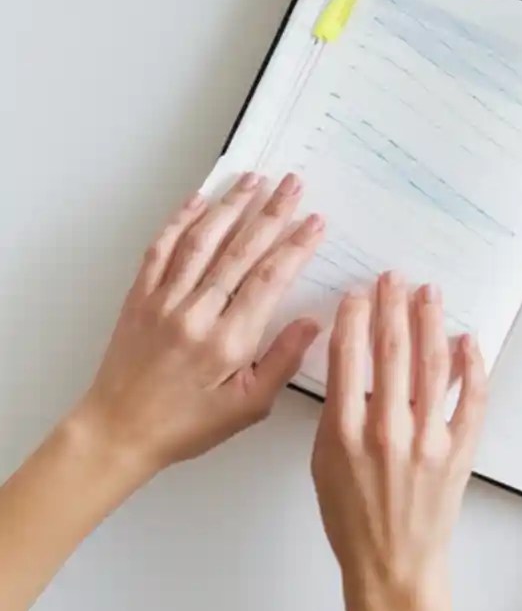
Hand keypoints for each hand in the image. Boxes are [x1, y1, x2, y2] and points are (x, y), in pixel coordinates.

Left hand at [76, 172, 325, 473]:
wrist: (118, 431)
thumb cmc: (185, 425)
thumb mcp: (248, 407)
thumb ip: (282, 362)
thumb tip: (312, 323)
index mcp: (228, 342)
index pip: (269, 280)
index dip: (295, 246)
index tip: (315, 222)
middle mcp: (195, 314)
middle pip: (240, 250)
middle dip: (271, 213)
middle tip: (292, 185)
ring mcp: (164, 301)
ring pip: (202, 241)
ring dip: (230, 206)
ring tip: (254, 180)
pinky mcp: (140, 297)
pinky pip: (161, 249)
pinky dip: (181, 220)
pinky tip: (199, 200)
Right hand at [311, 273, 486, 610]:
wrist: (391, 564)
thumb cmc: (353, 518)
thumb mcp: (324, 462)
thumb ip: (338, 413)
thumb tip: (356, 364)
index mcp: (344, 433)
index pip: (348, 357)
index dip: (354, 318)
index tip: (358, 294)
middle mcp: (387, 432)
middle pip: (391, 352)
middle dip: (392, 307)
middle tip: (394, 279)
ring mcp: (427, 441)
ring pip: (432, 366)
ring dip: (430, 323)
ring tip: (429, 293)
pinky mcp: (459, 452)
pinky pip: (470, 399)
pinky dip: (472, 367)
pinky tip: (468, 341)